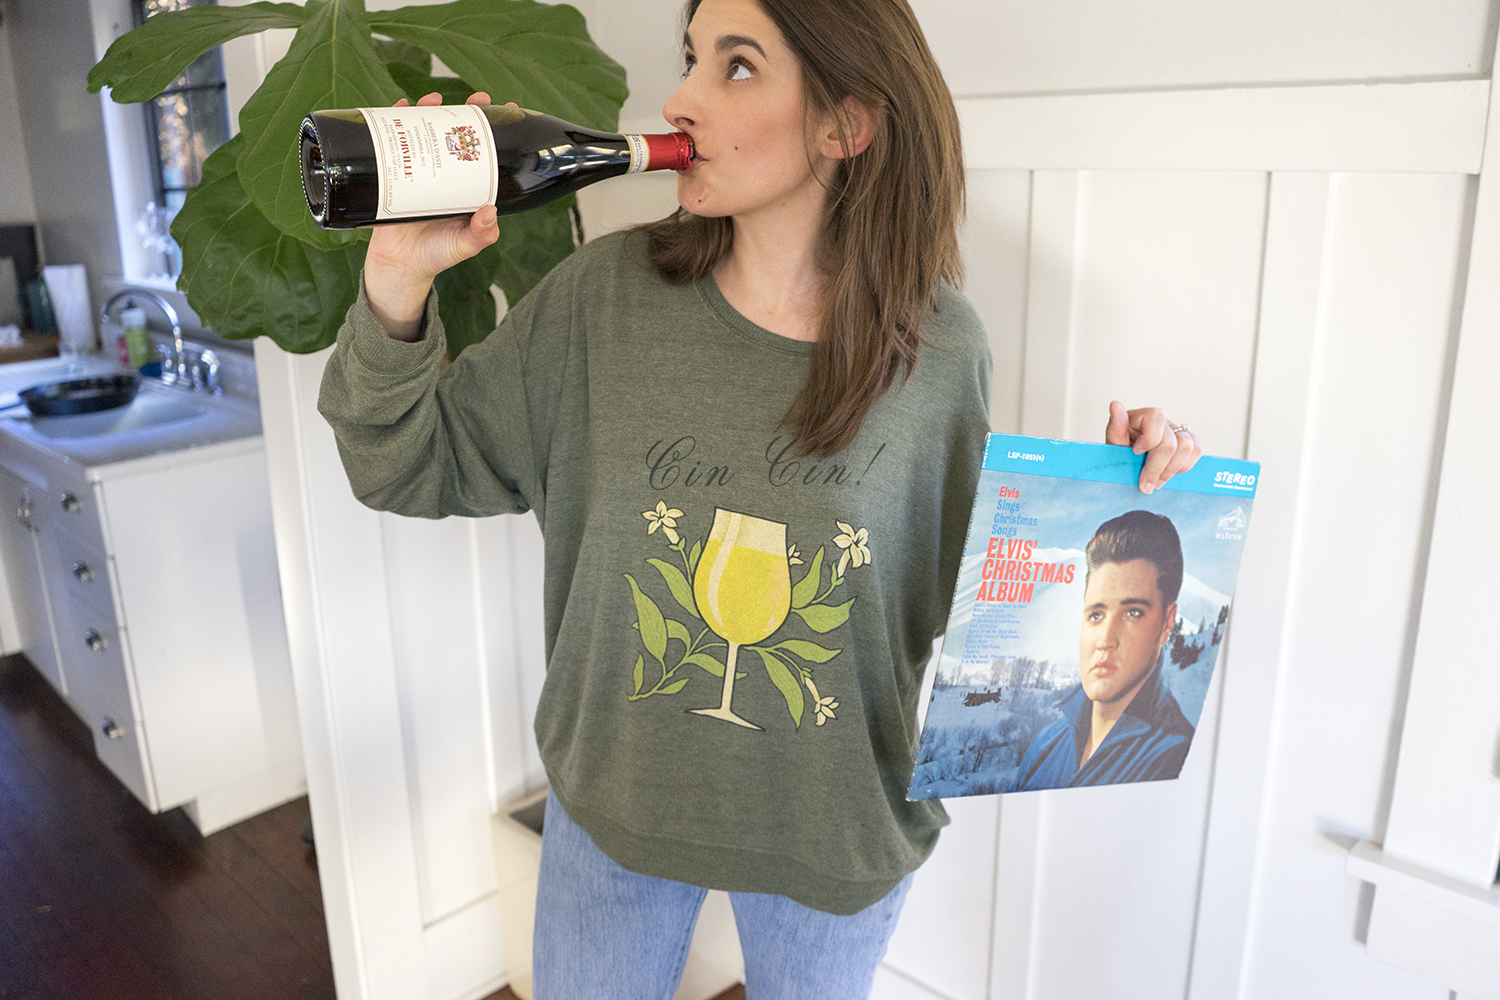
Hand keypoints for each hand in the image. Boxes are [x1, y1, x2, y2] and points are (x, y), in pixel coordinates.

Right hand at [363, 91, 508, 340]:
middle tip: (475, 99)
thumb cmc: (436, 255)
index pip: (482, 150)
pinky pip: (392, 141)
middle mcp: (445, 173)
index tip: (501, 109)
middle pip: (455, 133)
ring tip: (433, 99)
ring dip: (429, 109)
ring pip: (425, 131)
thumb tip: (491, 213)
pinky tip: (397, 108)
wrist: (398, 266)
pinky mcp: (392, 171)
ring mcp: (419, 170)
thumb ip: (481, 235)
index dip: (490, 129)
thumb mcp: (463, 246)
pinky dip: (393, 122)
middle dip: (464, 111)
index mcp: (466, 186)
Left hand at [1105, 400, 1202, 493]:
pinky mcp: (1187, 441)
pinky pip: (1197, 450)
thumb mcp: (1113, 445)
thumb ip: (1115, 428)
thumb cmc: (1120, 454)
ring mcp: (1176, 430)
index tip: (1136, 453)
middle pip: (1171, 442)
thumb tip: (1115, 405)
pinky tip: (1168, 472)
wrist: (1128, 467)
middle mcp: (1161, 421)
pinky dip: (1183, 466)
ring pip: (1189, 447)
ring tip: (1157, 480)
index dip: (1149, 440)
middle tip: (1146, 483)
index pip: (1156, 417)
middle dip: (1157, 467)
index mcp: (1141, 416)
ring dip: (1171, 469)